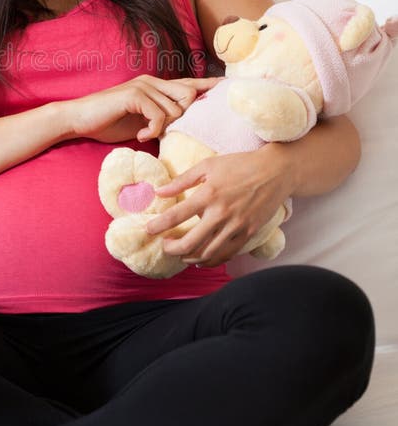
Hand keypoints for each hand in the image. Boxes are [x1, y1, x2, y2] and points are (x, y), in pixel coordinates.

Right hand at [66, 75, 222, 143]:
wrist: (79, 119)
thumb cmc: (109, 122)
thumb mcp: (141, 122)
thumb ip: (160, 120)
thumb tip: (181, 130)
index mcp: (156, 86)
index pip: (188, 83)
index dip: (208, 86)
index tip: (227, 86)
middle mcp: (152, 81)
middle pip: (188, 94)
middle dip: (187, 115)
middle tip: (167, 130)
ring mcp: (143, 86)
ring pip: (175, 108)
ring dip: (165, 127)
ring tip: (148, 135)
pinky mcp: (134, 94)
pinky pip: (159, 114)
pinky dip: (154, 130)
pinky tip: (143, 136)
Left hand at [145, 143, 295, 266]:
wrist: (276, 171)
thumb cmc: (240, 164)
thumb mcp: (208, 165)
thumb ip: (182, 180)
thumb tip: (159, 191)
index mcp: (208, 194)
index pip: (176, 215)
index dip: (158, 226)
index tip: (148, 230)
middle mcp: (221, 213)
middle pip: (190, 242)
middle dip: (172, 249)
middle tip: (165, 246)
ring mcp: (237, 226)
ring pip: (208, 253)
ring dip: (190, 258)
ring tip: (181, 254)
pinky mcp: (249, 233)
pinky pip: (227, 254)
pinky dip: (211, 260)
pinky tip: (202, 259)